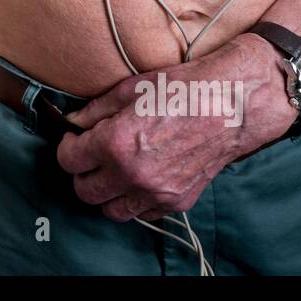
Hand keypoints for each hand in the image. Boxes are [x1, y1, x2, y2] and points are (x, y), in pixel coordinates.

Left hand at [55, 34, 297, 221]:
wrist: (233, 104)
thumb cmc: (184, 88)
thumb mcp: (132, 88)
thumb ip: (97, 109)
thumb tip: (74, 121)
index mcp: (116, 143)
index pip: (69, 160)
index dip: (67, 147)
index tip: (73, 139)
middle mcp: (133, 174)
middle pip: (85, 191)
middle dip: (81, 173)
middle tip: (89, 156)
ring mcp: (156, 192)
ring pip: (111, 211)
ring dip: (105, 193)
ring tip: (112, 171)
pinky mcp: (177, 200)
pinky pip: (144, 212)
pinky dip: (135, 199)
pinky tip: (140, 177)